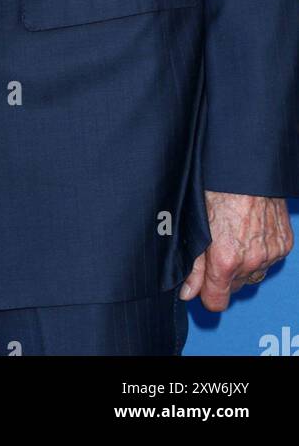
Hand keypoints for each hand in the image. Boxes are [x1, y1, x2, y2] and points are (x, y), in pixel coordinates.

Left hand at [179, 191, 293, 311]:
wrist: (247, 170)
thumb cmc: (218, 190)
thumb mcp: (196, 225)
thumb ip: (193, 265)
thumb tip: (187, 293)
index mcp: (226, 259)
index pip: (217, 302)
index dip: (206, 293)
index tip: (202, 283)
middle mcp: (251, 262)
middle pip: (233, 287)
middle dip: (223, 274)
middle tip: (216, 246)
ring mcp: (270, 254)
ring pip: (252, 274)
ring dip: (243, 264)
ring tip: (233, 235)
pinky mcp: (284, 245)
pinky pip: (269, 260)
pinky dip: (259, 251)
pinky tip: (249, 231)